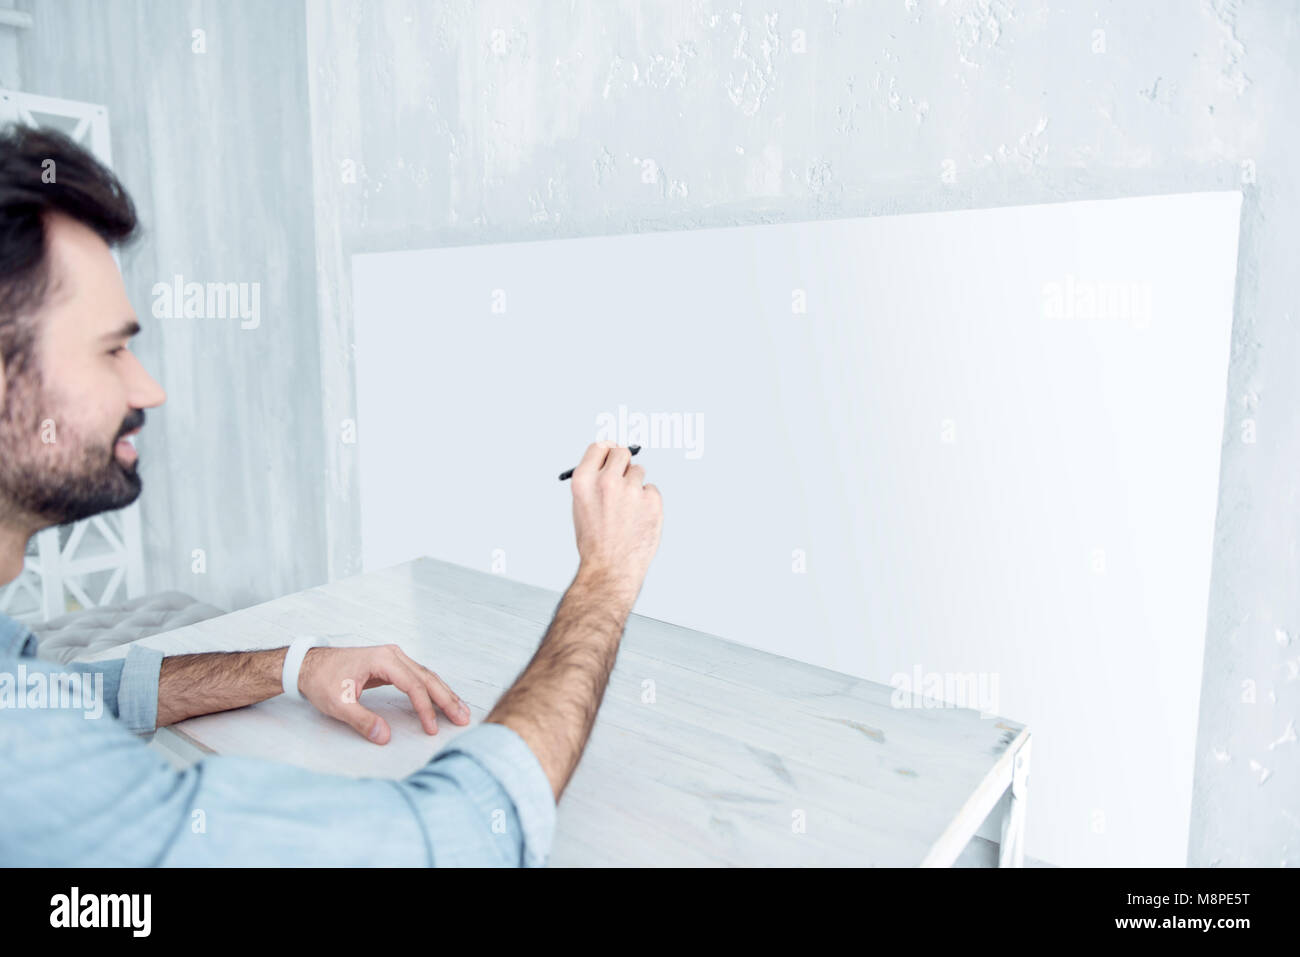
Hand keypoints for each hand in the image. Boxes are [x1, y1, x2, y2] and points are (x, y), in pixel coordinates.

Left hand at [296, 644, 470, 744]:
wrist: (308, 665)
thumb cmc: (321, 680)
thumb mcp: (338, 704)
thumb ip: (362, 721)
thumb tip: (385, 737)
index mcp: (383, 660)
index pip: (413, 685)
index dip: (424, 708)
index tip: (431, 727)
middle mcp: (392, 655)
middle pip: (428, 677)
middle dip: (447, 699)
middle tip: (463, 717)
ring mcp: (393, 659)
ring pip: (426, 676)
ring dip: (444, 694)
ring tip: (460, 711)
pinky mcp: (391, 666)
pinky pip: (418, 678)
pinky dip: (431, 690)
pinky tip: (441, 701)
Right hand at [569, 441, 662, 610]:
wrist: (610, 569)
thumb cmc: (595, 541)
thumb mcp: (582, 507)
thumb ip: (594, 482)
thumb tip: (609, 462)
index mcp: (584, 481)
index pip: (599, 447)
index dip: (607, 450)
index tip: (612, 452)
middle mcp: (607, 481)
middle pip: (622, 453)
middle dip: (624, 463)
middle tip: (625, 476)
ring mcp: (631, 490)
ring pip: (639, 472)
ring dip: (636, 486)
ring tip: (627, 512)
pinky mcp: (652, 501)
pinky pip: (651, 491)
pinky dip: (648, 503)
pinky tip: (638, 521)